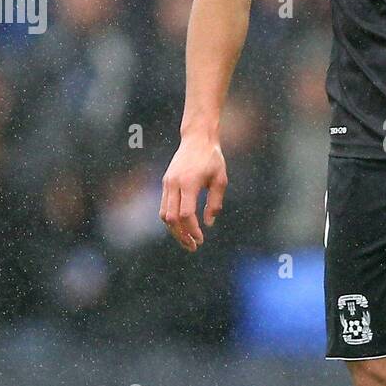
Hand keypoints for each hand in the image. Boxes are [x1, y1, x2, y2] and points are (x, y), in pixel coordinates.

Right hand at [159, 137, 227, 251]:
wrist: (197, 139)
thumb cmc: (212, 159)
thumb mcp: (220, 180)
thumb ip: (215, 202)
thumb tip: (208, 224)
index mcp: (189, 183)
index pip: (186, 214)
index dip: (193, 230)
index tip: (201, 240)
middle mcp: (174, 184)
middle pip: (172, 218)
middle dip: (181, 236)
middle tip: (193, 247)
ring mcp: (167, 183)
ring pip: (164, 214)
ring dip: (174, 230)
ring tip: (187, 241)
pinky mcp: (165, 183)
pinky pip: (164, 207)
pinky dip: (171, 220)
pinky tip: (182, 227)